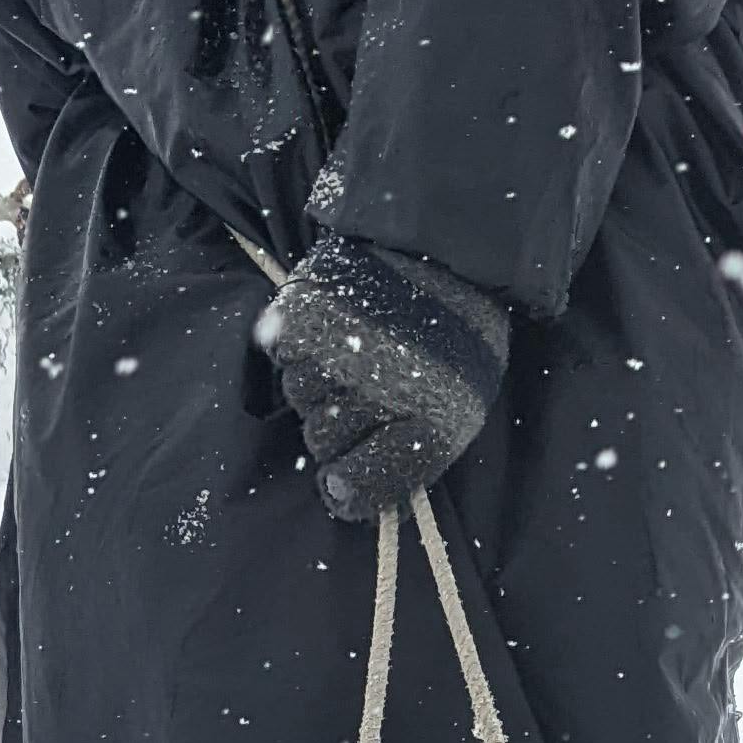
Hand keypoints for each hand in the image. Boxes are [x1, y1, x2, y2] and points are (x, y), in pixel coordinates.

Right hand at [260, 233, 511, 523]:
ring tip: (355, 355)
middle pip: (321, 441)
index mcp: (428, 424)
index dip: (349, 485)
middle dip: (337, 429)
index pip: (359, 484)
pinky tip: (335, 332)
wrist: (446, 246)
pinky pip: (284, 355)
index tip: (345, 478)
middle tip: (363, 395)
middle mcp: (379, 393)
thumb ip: (410, 458)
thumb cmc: (456, 340)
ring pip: (300, 398)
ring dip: (319, 386)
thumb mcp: (459, 407)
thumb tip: (346, 496)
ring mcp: (339, 352)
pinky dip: (301, 349)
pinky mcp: (306, 315)